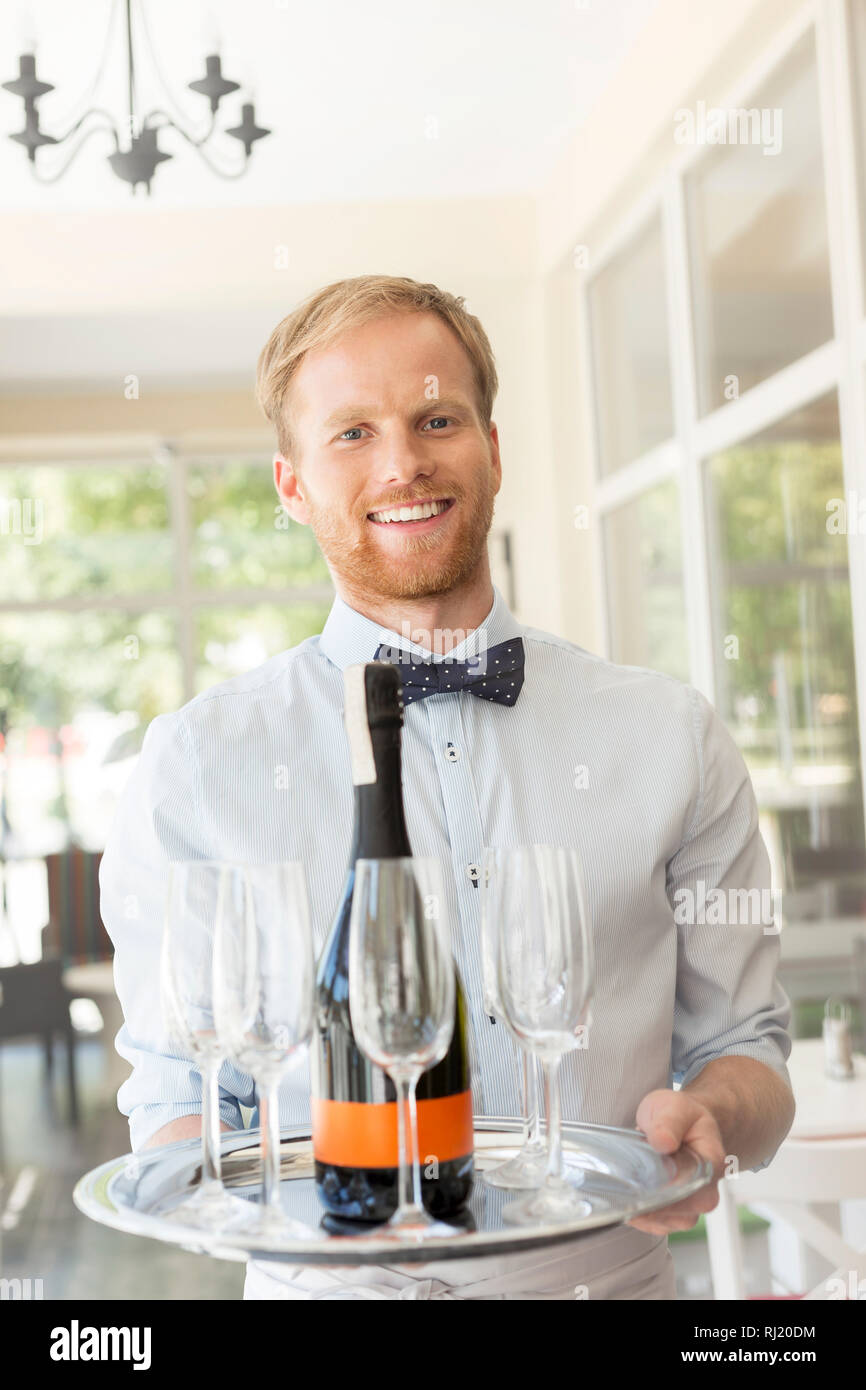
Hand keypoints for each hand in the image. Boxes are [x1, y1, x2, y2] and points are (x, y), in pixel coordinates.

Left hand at [626, 1088, 725, 1234]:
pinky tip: (628, 1199)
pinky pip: (657, 1224)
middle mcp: (706, 1190)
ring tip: (625, 1191)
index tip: (645, 1188)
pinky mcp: (674, 1212)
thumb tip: (663, 1141)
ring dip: (643, 1211)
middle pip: (685, 1213)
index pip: (698, 1190)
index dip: (671, 1194)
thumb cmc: (681, 1116)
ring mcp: (691, 1205)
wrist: (682, 1123)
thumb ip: (669, 1121)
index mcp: (711, 1163)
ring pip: (668, 1222)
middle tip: (627, 1192)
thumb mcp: (674, 1106)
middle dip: (652, 1205)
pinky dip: (639, 1216)